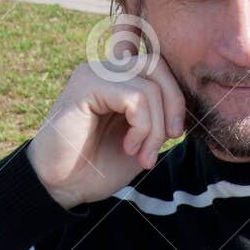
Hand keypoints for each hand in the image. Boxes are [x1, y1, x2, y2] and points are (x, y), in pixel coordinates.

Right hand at [26, 52, 185, 209]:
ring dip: (155, 128)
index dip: (176, 95)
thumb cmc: (99, 165)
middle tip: (171, 138)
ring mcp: (93, 74)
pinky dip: (142, 128)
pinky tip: (129, 147)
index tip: (174, 133)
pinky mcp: (85, 86)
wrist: (62, 186)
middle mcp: (105, 69)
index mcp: (118, 78)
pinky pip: (135, 97)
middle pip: (158, 65)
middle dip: (174, 105)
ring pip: (150, 85)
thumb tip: (186, 105)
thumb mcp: (142, 140)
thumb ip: (160, 117)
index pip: (158, 62)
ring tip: (143, 154)